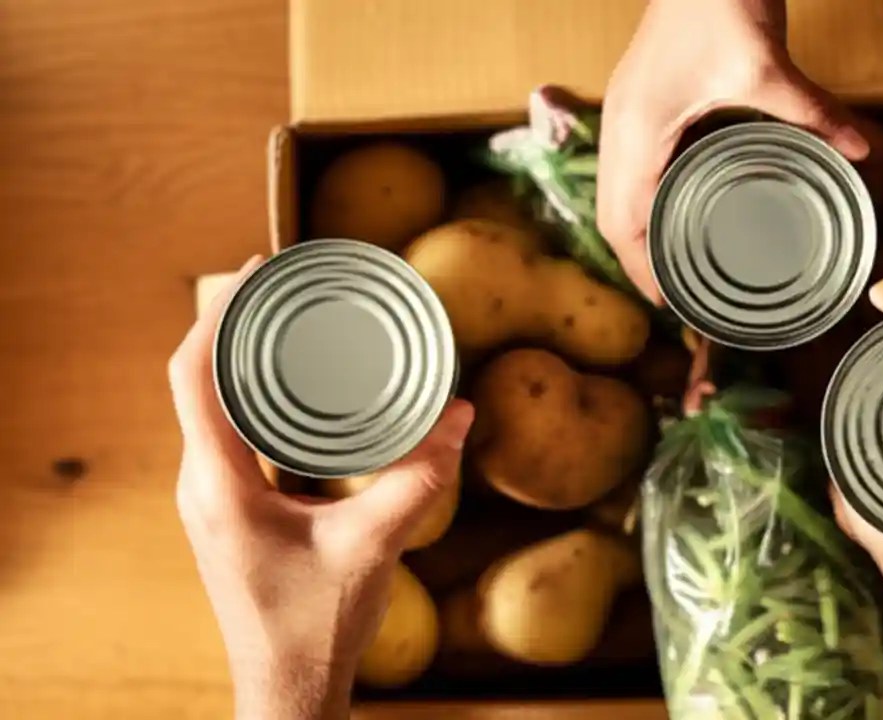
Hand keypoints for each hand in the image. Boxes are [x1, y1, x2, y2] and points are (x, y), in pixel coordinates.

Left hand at [168, 257, 473, 719]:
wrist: (290, 683)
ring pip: (209, 403)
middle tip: (282, 278)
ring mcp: (211, 496)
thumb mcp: (374, 545)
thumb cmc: (317, 623)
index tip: (256, 269)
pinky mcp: (229, 507)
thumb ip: (419, 480)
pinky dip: (255, 392)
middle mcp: (203, 483)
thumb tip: (462, 414)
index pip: (193, 376)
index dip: (217, 313)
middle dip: (231, 319)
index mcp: (220, 485)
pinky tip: (297, 383)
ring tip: (288, 316)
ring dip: (240, 356)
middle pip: (197, 377)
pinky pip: (229, 429)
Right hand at [598, 0, 882, 302]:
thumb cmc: (717, 2)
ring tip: (673, 270)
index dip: (640, 271)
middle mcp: (621, 126)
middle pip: (611, 214)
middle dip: (636, 263)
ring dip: (638, 234)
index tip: (668, 308)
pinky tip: (677, 213)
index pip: (622, 220)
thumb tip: (860, 150)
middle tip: (674, 300)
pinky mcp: (641, 101)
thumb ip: (811, 111)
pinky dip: (646, 200)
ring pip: (616, 192)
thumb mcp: (766, 66)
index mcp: (637, 130)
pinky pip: (630, 166)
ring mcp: (626, 112)